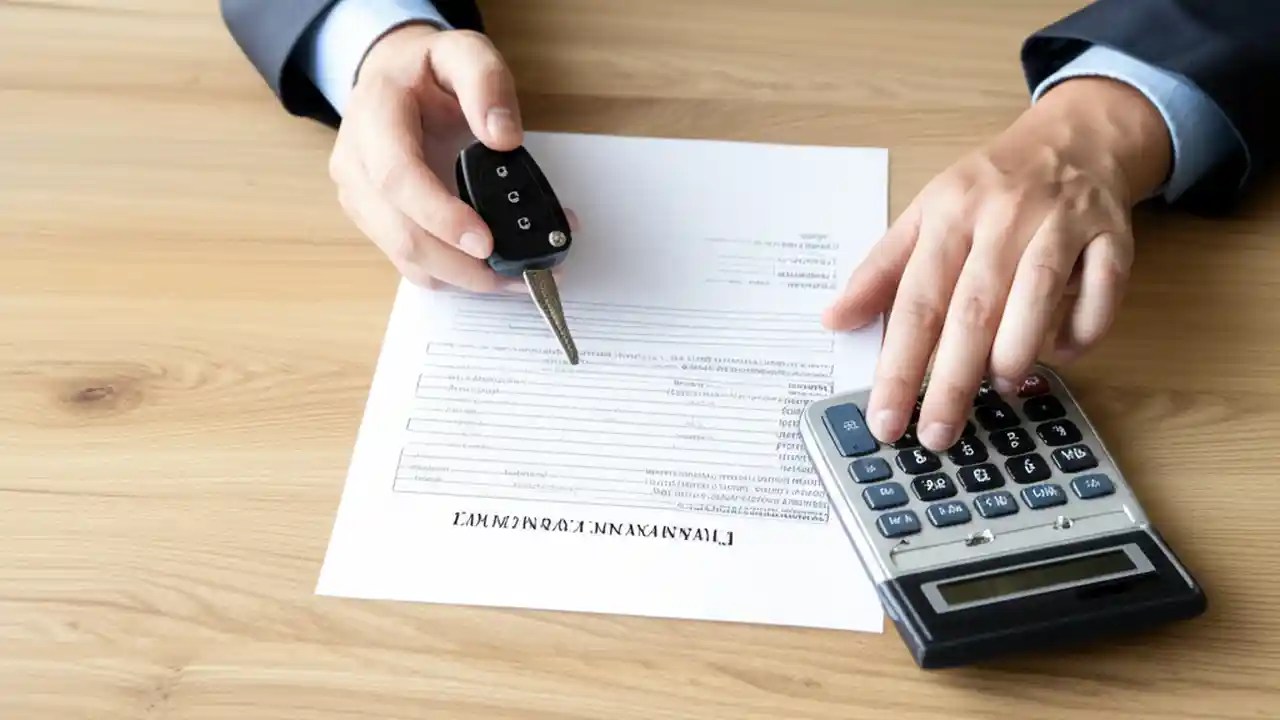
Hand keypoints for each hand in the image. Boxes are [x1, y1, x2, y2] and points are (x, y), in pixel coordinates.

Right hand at [328, 23, 526, 291]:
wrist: (392, 78)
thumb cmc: (429, 71)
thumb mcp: (465, 52)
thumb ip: (487, 84)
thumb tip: (503, 137)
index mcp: (375, 117)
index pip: (398, 177)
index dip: (440, 216)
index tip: (485, 242)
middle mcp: (356, 163)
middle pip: (400, 233)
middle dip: (460, 265)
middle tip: (515, 275)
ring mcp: (360, 197)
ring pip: (404, 256)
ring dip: (460, 278)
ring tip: (513, 278)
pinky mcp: (374, 221)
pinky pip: (410, 260)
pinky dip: (451, 275)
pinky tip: (490, 271)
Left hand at [822, 78, 1171, 450]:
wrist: (1071, 140)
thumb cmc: (988, 190)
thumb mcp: (924, 217)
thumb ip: (880, 272)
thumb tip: (834, 320)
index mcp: (948, 215)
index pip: (915, 301)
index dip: (898, 364)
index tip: (885, 417)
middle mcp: (1003, 217)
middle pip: (972, 309)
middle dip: (951, 381)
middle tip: (936, 434)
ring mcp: (1061, 223)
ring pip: (1036, 299)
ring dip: (1016, 355)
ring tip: (999, 389)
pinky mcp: (1113, 234)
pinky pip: (1102, 291)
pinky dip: (1083, 330)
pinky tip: (1062, 353)